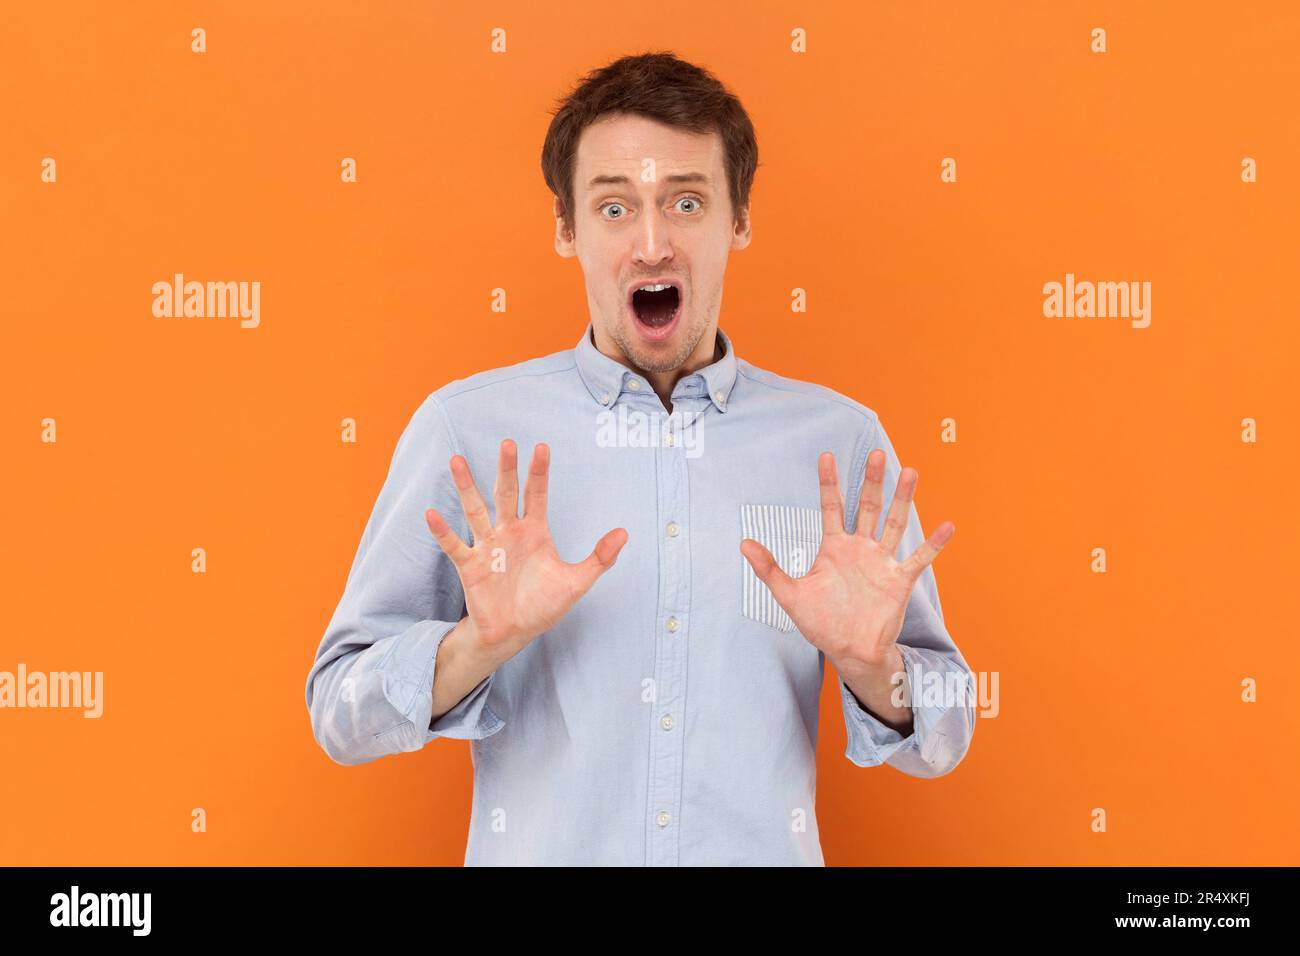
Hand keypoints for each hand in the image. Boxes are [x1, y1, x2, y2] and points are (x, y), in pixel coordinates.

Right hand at [425, 439, 628, 658]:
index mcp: (534, 532)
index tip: (542, 446)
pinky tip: (431, 514)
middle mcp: (509, 532)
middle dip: (507, 469)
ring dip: (466, 486)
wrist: (514, 634)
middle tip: (507, 442)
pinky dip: (442, 531)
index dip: (539, 472)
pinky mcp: (470, 566)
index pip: (537, 494)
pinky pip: (454, 545)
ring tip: (457, 460)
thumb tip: (624, 533)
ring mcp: (487, 547)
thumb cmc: (544, 606)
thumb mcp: (577, 582)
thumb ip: (600, 558)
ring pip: (475, 510)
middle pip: (506, 493)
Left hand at [739, 449, 953, 672]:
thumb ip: (769, 569)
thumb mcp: (789, 595)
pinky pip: (919, 559)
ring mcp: (882, 562)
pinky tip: (948, 525)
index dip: (829, 483)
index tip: (826, 456)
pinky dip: (934, 543)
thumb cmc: (821, 623)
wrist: (850, 652)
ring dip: (903, 499)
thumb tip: (742, 544)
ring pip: (895, 524)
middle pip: (868, 507)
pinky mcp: (900, 581)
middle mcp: (860, 549)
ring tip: (910, 471)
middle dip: (871, 481)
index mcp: (834, 548)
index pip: (832, 508)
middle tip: (875, 454)